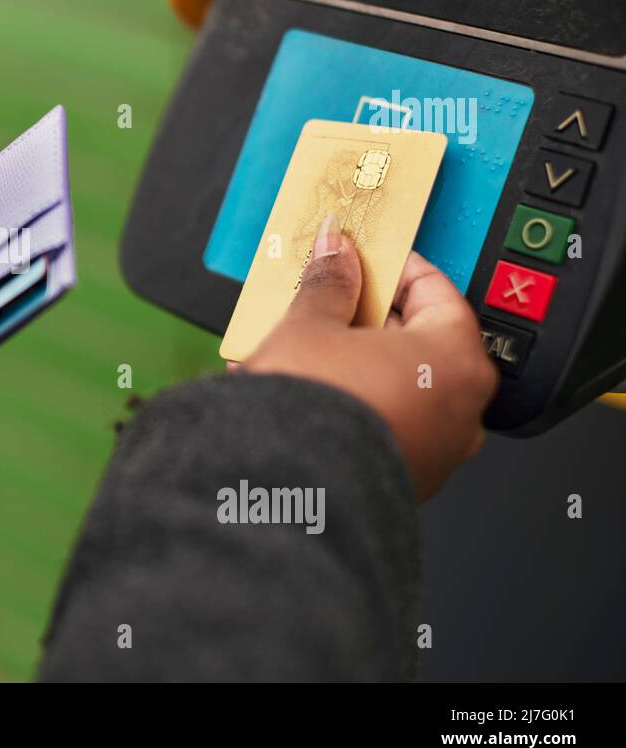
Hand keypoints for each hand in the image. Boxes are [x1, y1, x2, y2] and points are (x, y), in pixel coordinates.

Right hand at [241, 213, 498, 500]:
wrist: (286, 494)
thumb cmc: (315, 415)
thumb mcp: (312, 326)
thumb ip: (330, 283)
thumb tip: (336, 253)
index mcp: (456, 361)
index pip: (437, 291)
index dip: (395, 266)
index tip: (367, 257)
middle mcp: (461, 411)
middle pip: (420, 342)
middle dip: (371, 319)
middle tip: (334, 300)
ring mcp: (437, 452)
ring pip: (400, 388)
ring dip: (358, 363)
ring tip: (308, 348)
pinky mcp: (406, 481)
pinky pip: (385, 425)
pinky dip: (354, 402)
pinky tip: (308, 393)